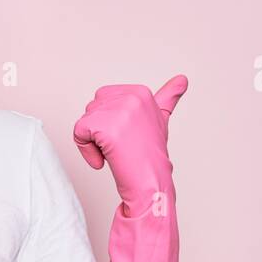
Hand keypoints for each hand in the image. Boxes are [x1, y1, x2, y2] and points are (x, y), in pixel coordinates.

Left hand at [72, 75, 187, 261]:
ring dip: (109, 128)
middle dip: (115, 114)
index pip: (155, 155)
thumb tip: (34, 215)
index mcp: (144, 223)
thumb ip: (56, 239)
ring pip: (146, 151)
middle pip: (150, 139)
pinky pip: (143, 184)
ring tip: (87, 144)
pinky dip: (120, 153)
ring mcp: (159, 234)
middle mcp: (158, 222)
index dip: (161, 116)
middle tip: (87, 134)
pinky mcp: (152, 248)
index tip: (174, 84)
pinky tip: (97, 146)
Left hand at [72, 75, 186, 210]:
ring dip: (93, 141)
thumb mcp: (160, 120)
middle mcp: (131, 97)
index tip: (126, 136)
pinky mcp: (105, 127)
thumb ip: (167, 98)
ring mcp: (119, 111)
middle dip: (100, 130)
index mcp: (141, 92)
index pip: (103, 98)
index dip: (109, 121)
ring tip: (115, 152)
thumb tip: (182, 79)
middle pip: (92, 108)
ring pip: (85, 121)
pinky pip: (78, 132)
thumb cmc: (150, 155)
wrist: (149, 183)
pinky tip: (105, 160)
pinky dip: (86, 150)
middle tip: (120, 146)